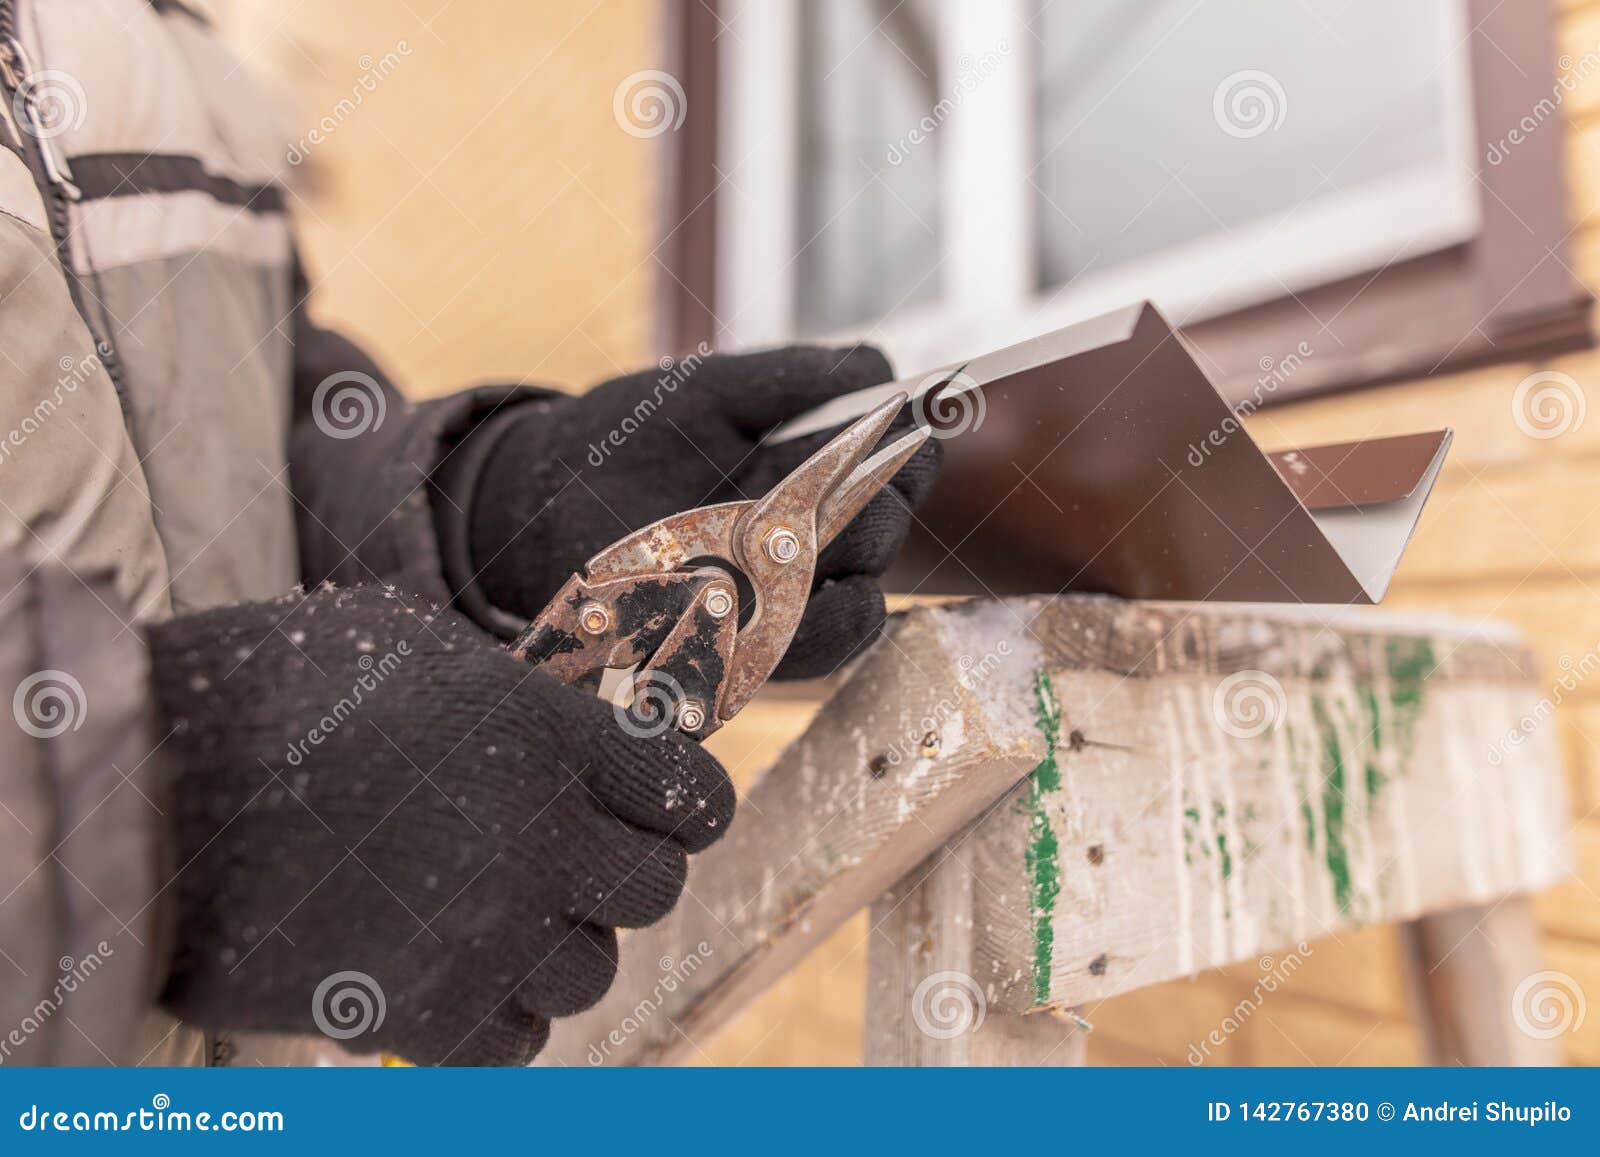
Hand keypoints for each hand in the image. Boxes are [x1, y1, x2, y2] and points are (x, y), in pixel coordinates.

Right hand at [149, 585, 732, 1064]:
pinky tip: (443, 977)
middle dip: (617, 878)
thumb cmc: (271, 692)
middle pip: (655, 890)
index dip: (681, 806)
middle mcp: (541, 836)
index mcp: (548, 734)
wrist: (145, 789)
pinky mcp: (425, 1016)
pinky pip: (520, 1045)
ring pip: (592, 973)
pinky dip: (495, 1021)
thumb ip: (512, 691)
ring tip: (481, 917)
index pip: (693, 796)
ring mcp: (489, 933)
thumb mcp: (409, 645)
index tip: (653, 810)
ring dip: (551, 951)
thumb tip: (571, 714)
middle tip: (557, 863)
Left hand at [465, 345, 940, 678]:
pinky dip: (827, 630)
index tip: (913, 439)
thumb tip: (881, 370)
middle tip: (868, 496)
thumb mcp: (707, 392)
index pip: (892, 476)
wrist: (545, 496)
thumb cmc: (627, 435)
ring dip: (860, 574)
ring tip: (839, 547)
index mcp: (809, 477)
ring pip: (859, 607)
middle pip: (883, 538)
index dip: (913, 460)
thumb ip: (789, 378)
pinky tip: (821, 598)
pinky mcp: (739, 646)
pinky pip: (807, 654)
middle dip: (886, 516)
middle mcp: (804, 542)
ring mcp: (773, 597)